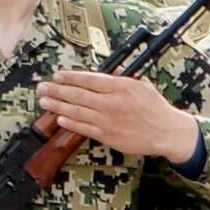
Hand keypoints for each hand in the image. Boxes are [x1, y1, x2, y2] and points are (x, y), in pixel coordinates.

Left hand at [36, 67, 200, 163]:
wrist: (167, 132)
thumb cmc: (155, 108)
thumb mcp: (141, 85)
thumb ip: (121, 78)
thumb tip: (105, 73)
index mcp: (121, 86)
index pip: (89, 79)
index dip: (70, 77)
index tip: (57, 76)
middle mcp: (112, 102)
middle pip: (78, 95)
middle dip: (56, 90)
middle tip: (42, 87)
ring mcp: (108, 120)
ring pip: (77, 112)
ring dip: (58, 106)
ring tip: (44, 102)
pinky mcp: (108, 136)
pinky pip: (84, 128)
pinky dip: (70, 123)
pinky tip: (60, 119)